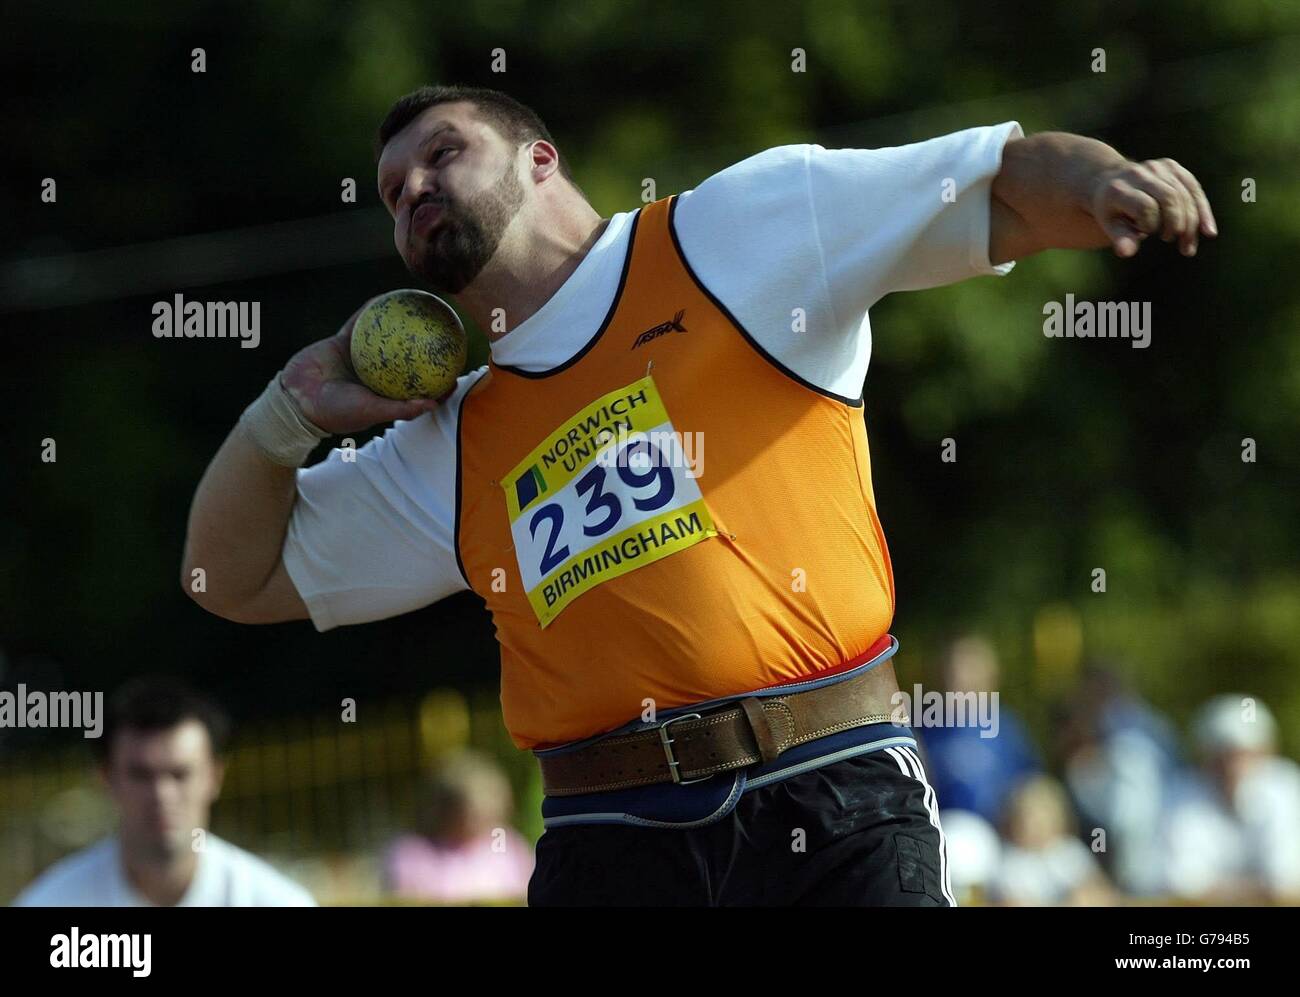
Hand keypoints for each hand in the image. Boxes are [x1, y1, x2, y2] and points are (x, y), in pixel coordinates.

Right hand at [279, 302, 453, 434]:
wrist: (295, 399)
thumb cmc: (335, 411)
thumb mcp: (370, 411)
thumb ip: (399, 408)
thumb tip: (432, 405)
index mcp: (386, 393)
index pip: (420, 386)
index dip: (439, 379)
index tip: (458, 369)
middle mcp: (378, 373)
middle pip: (408, 357)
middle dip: (426, 345)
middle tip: (447, 331)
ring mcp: (362, 356)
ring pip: (387, 335)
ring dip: (402, 321)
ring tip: (419, 305)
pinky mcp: (344, 342)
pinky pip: (362, 322)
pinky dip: (373, 311)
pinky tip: (386, 298)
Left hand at [1090, 158, 1217, 257]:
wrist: (1111, 184)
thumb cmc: (1111, 212)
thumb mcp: (1110, 227)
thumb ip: (1120, 239)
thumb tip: (1126, 252)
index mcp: (1120, 189)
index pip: (1145, 206)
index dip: (1150, 224)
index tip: (1143, 233)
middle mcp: (1139, 173)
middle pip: (1170, 198)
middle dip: (1177, 224)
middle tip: (1171, 241)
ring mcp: (1156, 167)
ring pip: (1185, 194)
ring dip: (1192, 223)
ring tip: (1187, 246)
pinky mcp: (1171, 166)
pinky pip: (1193, 188)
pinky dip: (1202, 211)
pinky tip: (1208, 231)